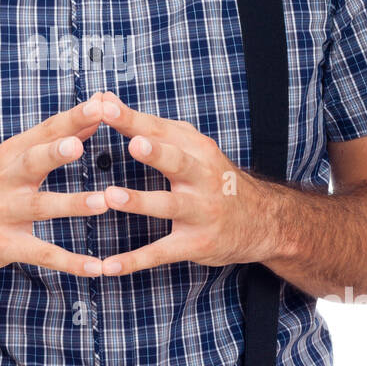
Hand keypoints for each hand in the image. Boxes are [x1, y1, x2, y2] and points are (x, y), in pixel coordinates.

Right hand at [0, 94, 109, 276]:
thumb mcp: (14, 158)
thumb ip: (56, 137)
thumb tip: (97, 108)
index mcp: (12, 154)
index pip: (46, 131)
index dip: (73, 118)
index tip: (101, 104)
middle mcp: (6, 179)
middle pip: (33, 161)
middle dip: (55, 152)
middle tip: (78, 145)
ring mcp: (3, 213)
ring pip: (40, 206)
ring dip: (71, 203)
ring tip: (102, 202)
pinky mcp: (4, 245)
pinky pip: (41, 254)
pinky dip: (69, 261)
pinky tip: (95, 266)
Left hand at [93, 91, 278, 275]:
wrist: (262, 221)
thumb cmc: (213, 177)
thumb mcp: (192, 147)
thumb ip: (148, 126)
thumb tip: (104, 99)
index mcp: (196, 149)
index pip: (160, 130)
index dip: (132, 119)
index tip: (103, 106)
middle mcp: (202, 178)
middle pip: (177, 162)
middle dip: (156, 152)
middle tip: (133, 143)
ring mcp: (200, 212)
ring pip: (169, 206)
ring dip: (140, 201)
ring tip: (111, 195)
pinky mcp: (195, 243)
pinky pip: (161, 252)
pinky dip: (135, 261)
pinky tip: (108, 266)